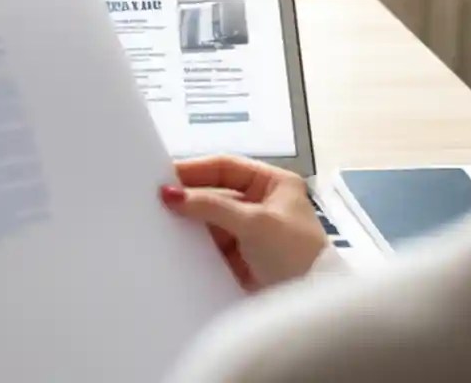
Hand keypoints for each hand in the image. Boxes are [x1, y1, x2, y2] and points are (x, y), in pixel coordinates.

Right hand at [161, 155, 326, 291]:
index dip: (196, 170)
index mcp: (274, 184)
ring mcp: (251, 232)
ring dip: (191, 224)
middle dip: (190, 199)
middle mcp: (263, 205)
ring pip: (211, 221)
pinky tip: (177, 246)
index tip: (167, 176)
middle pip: (216, 194)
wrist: (311, 302)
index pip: (227, 168)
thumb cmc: (299, 255)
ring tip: (163, 224)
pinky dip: (196, 246)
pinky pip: (211, 245)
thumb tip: (174, 194)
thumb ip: (212, 206)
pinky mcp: (241, 258)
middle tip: (159, 201)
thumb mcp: (255, 222)